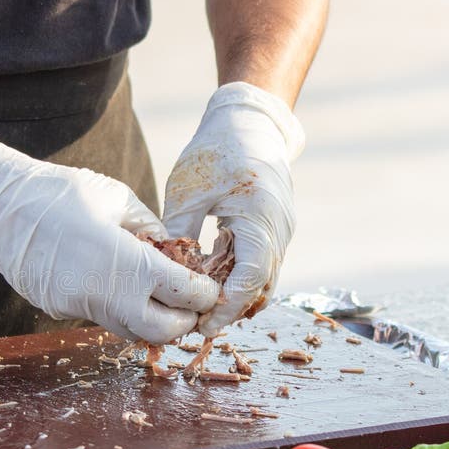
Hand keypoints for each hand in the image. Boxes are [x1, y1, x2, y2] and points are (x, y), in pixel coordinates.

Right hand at [0, 131, 220, 342]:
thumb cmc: (63, 192)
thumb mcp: (119, 200)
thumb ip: (152, 232)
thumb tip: (174, 254)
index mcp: (129, 262)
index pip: (184, 294)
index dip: (204, 294)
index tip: (209, 289)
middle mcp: (106, 294)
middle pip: (162, 331)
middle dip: (183, 321)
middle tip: (190, 305)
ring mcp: (79, 307)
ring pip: (130, 331)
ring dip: (152, 321)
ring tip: (161, 300)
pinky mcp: (59, 309)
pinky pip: (101, 318)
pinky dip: (121, 311)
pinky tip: (122, 290)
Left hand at [162, 82, 304, 336]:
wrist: (249, 122)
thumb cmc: (215, 151)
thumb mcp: (188, 191)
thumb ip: (180, 232)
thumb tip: (166, 272)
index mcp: (260, 219)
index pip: (250, 280)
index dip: (226, 307)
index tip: (202, 325)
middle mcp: (280, 229)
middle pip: (261, 287)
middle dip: (231, 309)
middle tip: (198, 325)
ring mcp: (283, 230)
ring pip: (265, 279)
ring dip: (238, 296)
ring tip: (204, 309)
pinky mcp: (277, 229)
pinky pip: (263, 264)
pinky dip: (242, 278)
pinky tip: (214, 285)